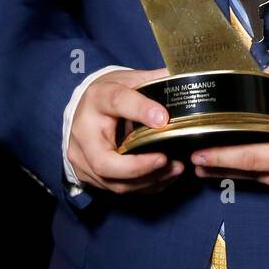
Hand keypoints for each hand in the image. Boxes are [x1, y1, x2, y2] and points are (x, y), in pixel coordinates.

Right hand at [68, 67, 184, 193]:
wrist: (84, 109)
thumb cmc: (111, 93)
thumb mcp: (130, 80)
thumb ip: (155, 80)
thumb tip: (186, 80)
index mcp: (97, 98)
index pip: (117, 102)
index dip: (140, 110)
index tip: (163, 118)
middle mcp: (84, 132)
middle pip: (105, 161)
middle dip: (139, 166)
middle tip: (166, 160)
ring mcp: (82, 158)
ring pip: (113, 182)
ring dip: (147, 180)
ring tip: (175, 169)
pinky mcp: (88, 175)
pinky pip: (117, 188)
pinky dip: (144, 186)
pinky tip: (165, 178)